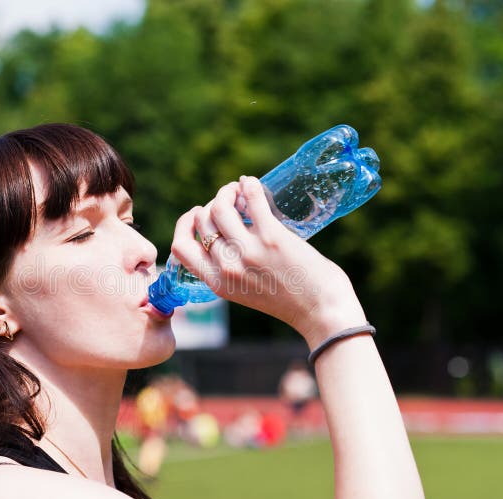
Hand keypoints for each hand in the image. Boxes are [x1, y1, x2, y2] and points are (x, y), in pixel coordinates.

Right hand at [170, 175, 366, 346]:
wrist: (321, 311)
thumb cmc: (290, 301)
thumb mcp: (245, 292)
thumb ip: (231, 270)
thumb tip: (228, 234)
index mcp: (217, 283)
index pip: (181, 247)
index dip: (184, 225)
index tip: (197, 215)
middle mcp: (227, 267)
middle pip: (202, 222)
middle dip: (211, 204)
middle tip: (229, 199)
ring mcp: (248, 251)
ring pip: (219, 207)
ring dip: (226, 191)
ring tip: (239, 190)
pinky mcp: (271, 236)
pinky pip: (252, 199)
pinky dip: (248, 186)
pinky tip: (251, 183)